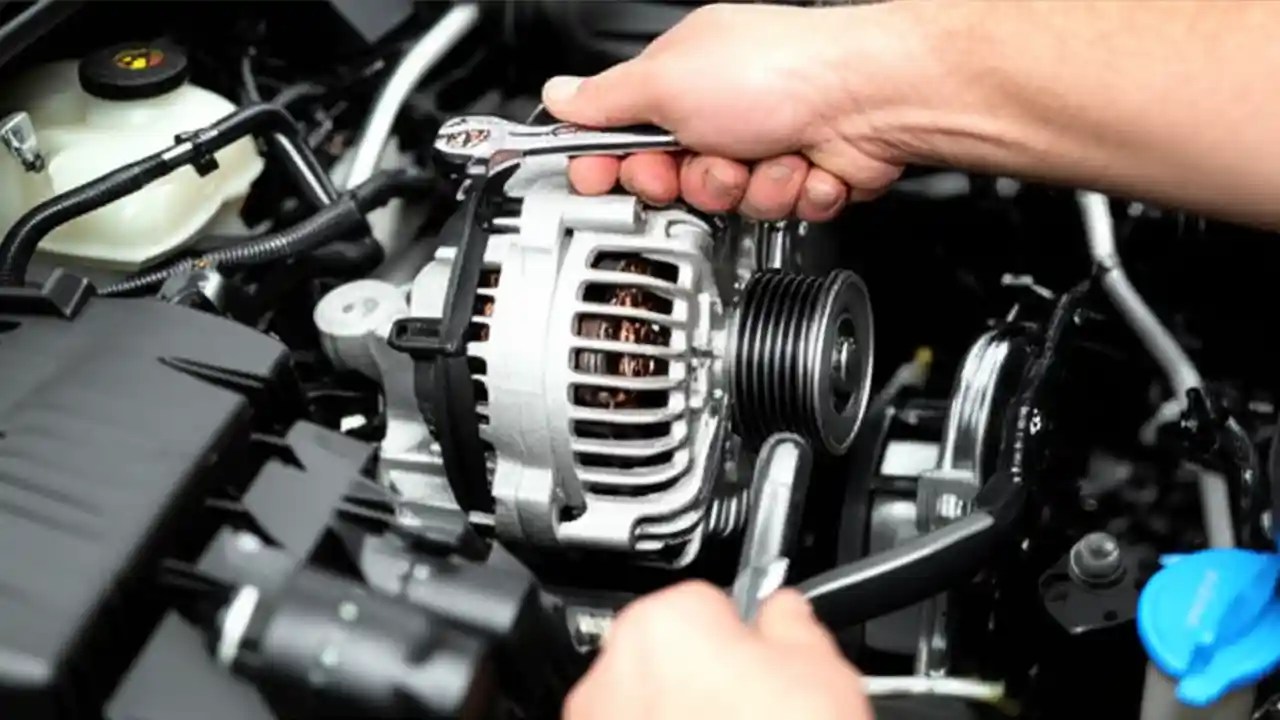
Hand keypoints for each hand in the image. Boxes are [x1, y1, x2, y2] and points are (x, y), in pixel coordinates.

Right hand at [541, 3, 912, 220]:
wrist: (870, 97)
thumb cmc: (780, 71)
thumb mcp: (667, 81)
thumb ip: (605, 100)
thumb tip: (557, 95)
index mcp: (681, 78)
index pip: (620, 134)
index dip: (607, 164)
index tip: (597, 178)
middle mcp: (723, 109)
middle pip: (674, 180)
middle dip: (692, 182)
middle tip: (707, 161)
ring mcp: (765, 142)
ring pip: (729, 204)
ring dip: (750, 189)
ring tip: (771, 156)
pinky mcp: (803, 174)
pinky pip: (777, 211)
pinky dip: (794, 193)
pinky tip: (806, 164)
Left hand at [563, 581, 872, 719]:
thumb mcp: (820, 675)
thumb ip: (792, 625)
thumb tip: (783, 610)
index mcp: (664, 625)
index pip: (707, 605)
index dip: (746, 644)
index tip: (765, 670)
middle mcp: (611, 673)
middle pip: (669, 660)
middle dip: (706, 685)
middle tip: (756, 718)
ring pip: (645, 710)